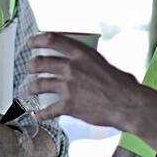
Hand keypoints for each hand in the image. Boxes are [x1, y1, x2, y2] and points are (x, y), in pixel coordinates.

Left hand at [27, 32, 142, 131]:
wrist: (127, 104)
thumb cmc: (122, 85)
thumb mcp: (104, 63)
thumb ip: (89, 62)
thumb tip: (85, 64)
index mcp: (81, 54)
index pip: (52, 40)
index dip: (37, 40)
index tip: (32, 42)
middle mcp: (71, 68)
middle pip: (40, 63)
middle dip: (31, 65)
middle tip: (29, 67)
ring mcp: (68, 87)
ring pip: (40, 84)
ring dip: (33, 87)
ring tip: (31, 89)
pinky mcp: (68, 105)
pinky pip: (48, 110)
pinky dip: (42, 114)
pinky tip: (39, 115)